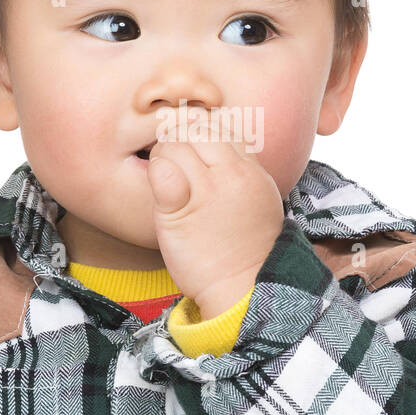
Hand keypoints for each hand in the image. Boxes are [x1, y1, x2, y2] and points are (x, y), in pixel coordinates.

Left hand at [146, 110, 283, 319]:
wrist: (243, 289)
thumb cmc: (247, 250)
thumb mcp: (259, 200)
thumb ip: (240, 172)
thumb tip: (216, 150)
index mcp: (252, 170)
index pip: (222, 126)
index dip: (201, 131)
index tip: (192, 149)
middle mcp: (231, 174)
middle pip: (198, 127)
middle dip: (179, 135)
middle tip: (172, 159)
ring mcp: (206, 191)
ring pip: (176, 143)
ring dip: (163, 153)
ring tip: (166, 177)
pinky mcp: (179, 210)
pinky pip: (162, 170)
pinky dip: (156, 171)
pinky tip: (162, 189)